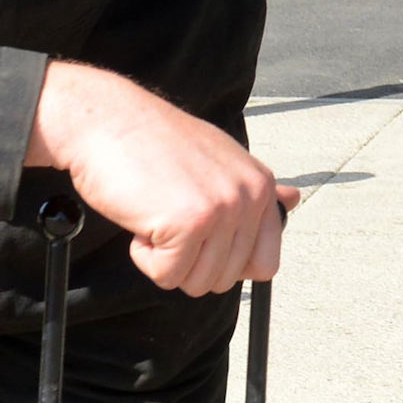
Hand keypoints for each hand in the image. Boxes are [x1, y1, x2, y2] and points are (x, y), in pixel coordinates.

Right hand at [31, 61, 300, 293]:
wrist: (107, 120)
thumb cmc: (153, 143)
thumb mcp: (218, 158)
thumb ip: (252, 189)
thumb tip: (294, 200)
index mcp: (260, 184)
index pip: (266, 263)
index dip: (227, 264)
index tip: (202, 240)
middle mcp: (249, 196)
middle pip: (227, 279)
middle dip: (190, 260)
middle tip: (169, 215)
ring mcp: (221, 209)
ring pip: (198, 283)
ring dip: (166, 259)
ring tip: (156, 212)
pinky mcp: (188, 223)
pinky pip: (166, 276)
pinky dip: (145, 257)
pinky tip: (142, 217)